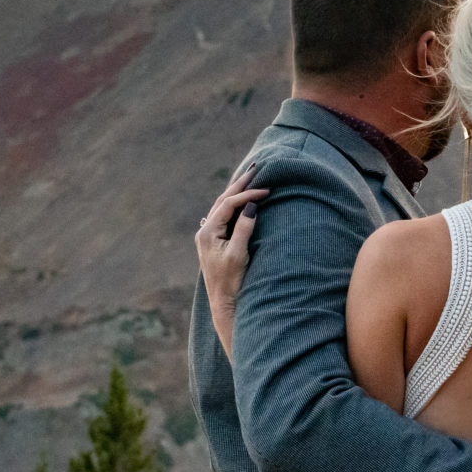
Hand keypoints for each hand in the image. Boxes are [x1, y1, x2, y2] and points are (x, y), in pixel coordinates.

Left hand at [194, 167, 266, 358]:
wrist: (223, 304)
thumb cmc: (231, 281)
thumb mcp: (239, 255)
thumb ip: (243, 229)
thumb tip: (251, 206)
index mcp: (208, 232)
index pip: (229, 204)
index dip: (248, 195)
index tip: (267, 191)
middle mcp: (205, 231)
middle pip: (223, 200)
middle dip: (240, 184)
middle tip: (257, 167)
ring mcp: (208, 236)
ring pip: (222, 206)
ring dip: (236, 191)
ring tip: (249, 177)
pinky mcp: (214, 242)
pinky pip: (223, 215)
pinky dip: (232, 204)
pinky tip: (237, 201)